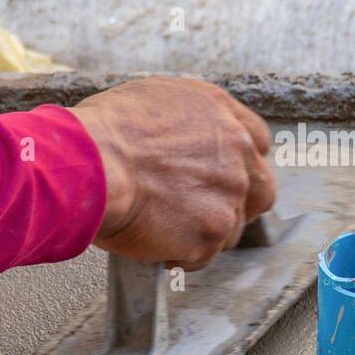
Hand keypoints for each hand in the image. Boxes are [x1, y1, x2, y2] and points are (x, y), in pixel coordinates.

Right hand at [68, 77, 275, 269]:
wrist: (94, 164)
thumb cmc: (105, 132)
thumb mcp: (152, 98)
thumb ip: (186, 120)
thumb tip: (182, 137)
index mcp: (222, 116)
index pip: (256, 141)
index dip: (240, 162)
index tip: (225, 174)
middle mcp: (236, 153)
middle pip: (260, 189)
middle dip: (238, 204)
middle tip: (203, 211)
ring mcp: (229, 195)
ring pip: (232, 228)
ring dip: (203, 232)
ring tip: (163, 226)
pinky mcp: (212, 232)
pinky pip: (203, 255)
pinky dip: (180, 255)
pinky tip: (153, 242)